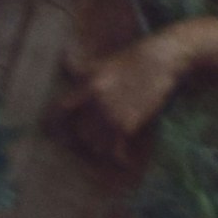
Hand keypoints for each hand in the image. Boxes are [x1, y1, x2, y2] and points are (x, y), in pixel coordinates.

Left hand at [58, 29, 185, 172]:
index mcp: (89, 84)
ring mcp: (112, 113)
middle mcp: (97, 100)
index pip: (62, 109)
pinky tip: (124, 161)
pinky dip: (120, 158)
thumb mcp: (107, 60)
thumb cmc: (137, 56)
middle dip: (82, 140)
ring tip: (107, 150)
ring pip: (95, 144)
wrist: (165, 58)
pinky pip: (117, 150)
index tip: (53, 133)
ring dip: (100, 149)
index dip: (53, 123)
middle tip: (87, 145)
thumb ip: (85, 68)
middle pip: (79, 132)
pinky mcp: (129, 124)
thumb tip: (65, 62)